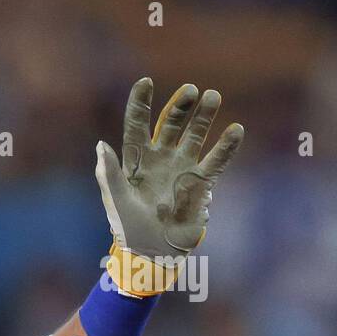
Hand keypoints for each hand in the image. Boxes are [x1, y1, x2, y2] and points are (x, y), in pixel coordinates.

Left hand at [95, 78, 243, 259]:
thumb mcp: (116, 201)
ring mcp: (181, 169)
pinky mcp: (201, 184)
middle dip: (180, 107)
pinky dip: (226, 147)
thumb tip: (101, 145)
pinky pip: (216, 161)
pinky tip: (235, 130)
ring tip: (212, 97)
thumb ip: (108, 174)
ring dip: (204, 117)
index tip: (146, 82)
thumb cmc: (128, 230)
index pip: (137, 126)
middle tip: (191, 90)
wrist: (153, 254)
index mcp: (135, 162)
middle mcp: (160, 160)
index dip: (140, 104)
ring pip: (195, 136)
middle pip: (171, 125)